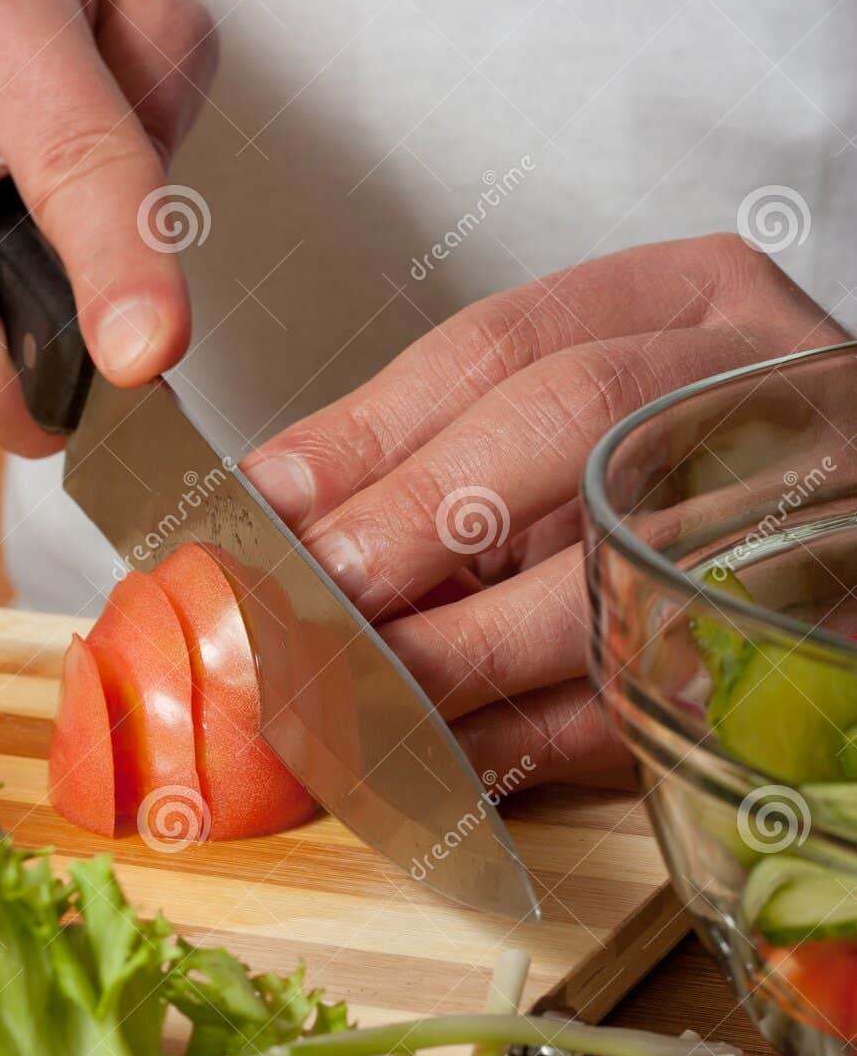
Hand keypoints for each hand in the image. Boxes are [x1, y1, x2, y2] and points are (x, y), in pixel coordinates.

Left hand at [245, 235, 847, 787]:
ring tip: (332, 691)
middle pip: (566, 428)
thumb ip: (451, 438)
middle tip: (293, 602)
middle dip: (408, 524)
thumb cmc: (695, 463)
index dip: (365, 433)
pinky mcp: (793, 657)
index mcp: (695, 300)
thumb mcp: (588, 406)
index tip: (257, 505)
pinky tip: (423, 755)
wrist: (842, 521)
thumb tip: (277, 502)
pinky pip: (635, 710)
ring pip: (605, 583)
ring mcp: (792, 521)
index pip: (506, 344)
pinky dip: (513, 744)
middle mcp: (756, 388)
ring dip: (447, 657)